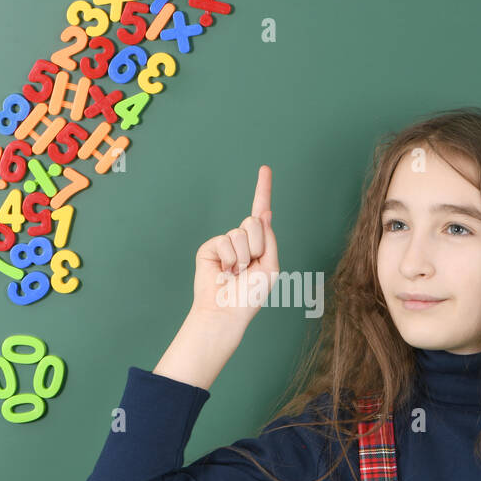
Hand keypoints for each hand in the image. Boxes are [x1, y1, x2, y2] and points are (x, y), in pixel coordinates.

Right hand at [192, 165, 278, 325]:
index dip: (263, 189)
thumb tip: (264, 213)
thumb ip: (270, 240)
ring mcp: (224, 242)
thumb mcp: (270, 267)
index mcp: (258, 242)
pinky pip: (225, 241)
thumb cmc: (250, 295)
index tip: (265, 168)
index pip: (260, 211)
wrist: (227, 312)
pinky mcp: (209, 247)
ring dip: (244, 257)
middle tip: (249, 266)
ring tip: (235, 273)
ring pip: (241, 233)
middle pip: (254, 221)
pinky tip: (224, 272)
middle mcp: (241, 239)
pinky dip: (230, 259)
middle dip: (257, 245)